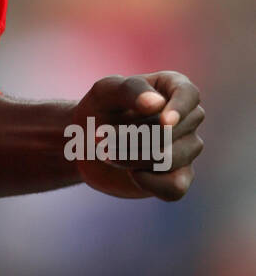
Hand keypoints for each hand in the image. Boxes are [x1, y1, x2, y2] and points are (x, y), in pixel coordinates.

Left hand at [70, 72, 203, 200]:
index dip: (180, 109)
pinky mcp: (179, 177)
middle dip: (130, 138)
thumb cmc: (99, 109)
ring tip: (106, 152)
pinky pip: (175, 188)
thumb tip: (158, 104)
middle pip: (170, 132)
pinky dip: (149, 183)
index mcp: (174, 87)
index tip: (164, 121)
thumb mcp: (106, 92)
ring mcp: (186, 148)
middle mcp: (187, 118)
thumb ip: (131, 90)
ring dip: (130, 158)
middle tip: (100, 136)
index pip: (189, 95)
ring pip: (169, 159)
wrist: (86, 143)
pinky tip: (132, 174)